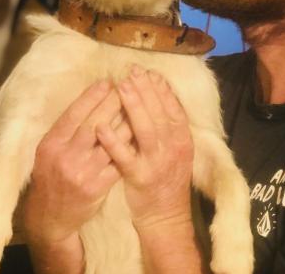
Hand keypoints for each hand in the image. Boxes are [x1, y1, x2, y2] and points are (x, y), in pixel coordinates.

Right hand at [24, 80, 131, 245]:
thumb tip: (93, 96)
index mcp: (52, 144)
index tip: (108, 82)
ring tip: (142, 104)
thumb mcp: (51, 149)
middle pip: (95, 123)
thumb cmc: (53, 172)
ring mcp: (83, 172)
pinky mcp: (99, 186)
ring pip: (113, 141)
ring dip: (129, 120)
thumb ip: (68, 127)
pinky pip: (120, 160)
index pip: (74, 114)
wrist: (51, 215)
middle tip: (130, 86)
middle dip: (115, 103)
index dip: (92, 96)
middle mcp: (66, 156)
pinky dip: (132, 144)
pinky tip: (144, 131)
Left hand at [96, 66, 193, 229]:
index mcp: (183, 139)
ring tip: (121, 86)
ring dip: (134, 106)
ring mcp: (156, 162)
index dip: (162, 90)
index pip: (174, 108)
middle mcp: (173, 148)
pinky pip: (125, 157)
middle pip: (159, 114)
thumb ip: (170, 126)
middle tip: (132, 71)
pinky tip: (102, 126)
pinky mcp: (139, 177)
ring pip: (146, 130)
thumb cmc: (169, 178)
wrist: (166, 215)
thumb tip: (160, 95)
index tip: (150, 72)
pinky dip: (114, 141)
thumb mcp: (178, 150)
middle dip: (146, 90)